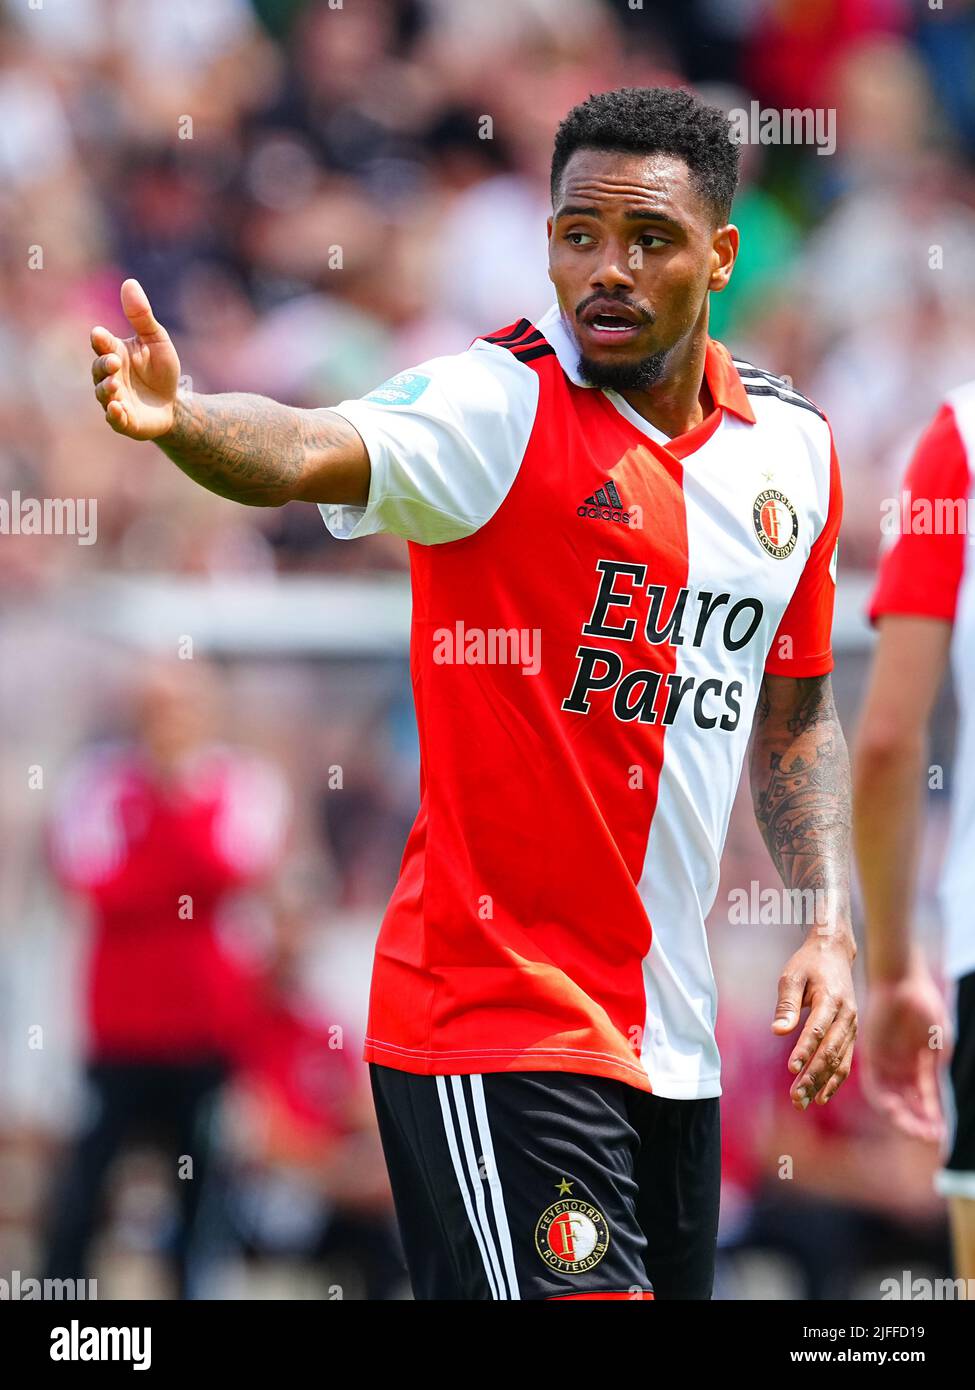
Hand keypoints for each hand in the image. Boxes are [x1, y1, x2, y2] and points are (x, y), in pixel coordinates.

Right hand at [91, 278, 180, 439]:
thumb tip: (129, 282)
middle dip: (104, 365)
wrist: (174, 404)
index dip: (100, 341)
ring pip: (103, 393)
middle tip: (114, 362)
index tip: (100, 335)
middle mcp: (109, 376)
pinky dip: (114, 414)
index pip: (101, 344)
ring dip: (106, 389)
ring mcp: (114, 398)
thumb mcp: (157, 340)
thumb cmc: (161, 370)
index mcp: (115, 353)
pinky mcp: (124, 420)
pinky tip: (117, 409)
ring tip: (115, 384)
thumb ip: (142, 317)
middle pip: (98, 368)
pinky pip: (114, 418)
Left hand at [772, 934, 857, 1110]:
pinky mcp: (850, 1032)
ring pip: (839, 1060)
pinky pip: (845, 1060)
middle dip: (813, 1076)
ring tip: (803, 1102)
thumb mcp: (791, 976)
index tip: (791, 1069)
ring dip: (822, 1084)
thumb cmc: (808, 964)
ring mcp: (851, 1026)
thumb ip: (786, 1004)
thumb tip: (778, 1031)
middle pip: (830, 1051)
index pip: (817, 1029)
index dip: (805, 1050)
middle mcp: (846, 1015)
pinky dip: (835, 1079)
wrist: (835, 953)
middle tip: (795, 1097)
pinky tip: (821, 1096)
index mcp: (831, 999)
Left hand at [862, 957, 948, 1143]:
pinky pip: (872, 1083)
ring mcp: (884, 1063)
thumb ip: (933, 1071)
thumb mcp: (937, 1044)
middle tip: (926, 1136)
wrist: (905, 982)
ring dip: (900, 1116)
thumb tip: (934, 1099)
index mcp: (917, 1066)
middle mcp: (899, 1068)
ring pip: (889, 1099)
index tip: (938, 1134)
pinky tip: (895, 1111)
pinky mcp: (868, 1055)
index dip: (929, 1117)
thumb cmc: (925, 1008)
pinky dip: (882, 1099)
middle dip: (915, 1122)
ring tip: (913, 1129)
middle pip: (905, 1104)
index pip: (922, 1099)